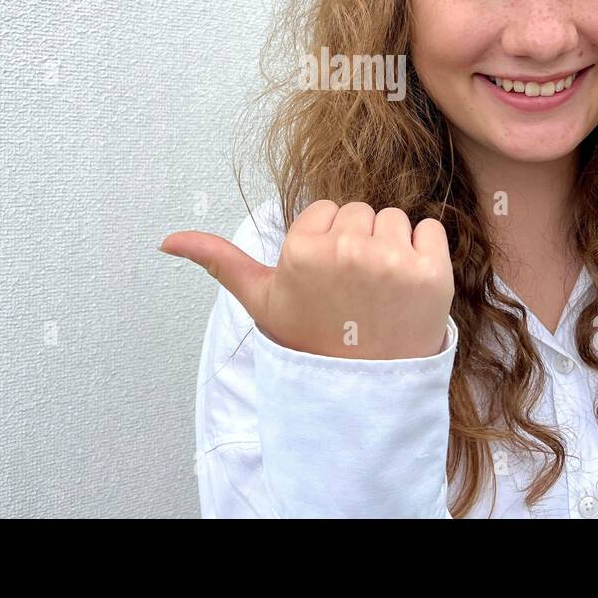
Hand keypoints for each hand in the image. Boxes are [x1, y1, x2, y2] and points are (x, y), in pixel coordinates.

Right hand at [160, 200, 453, 359]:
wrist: (362, 388)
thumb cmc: (310, 339)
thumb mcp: (261, 300)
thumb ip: (218, 261)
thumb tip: (165, 239)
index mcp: (303, 250)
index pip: (326, 209)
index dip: (326, 242)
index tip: (325, 280)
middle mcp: (347, 250)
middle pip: (360, 212)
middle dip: (358, 242)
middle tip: (353, 290)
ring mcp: (393, 261)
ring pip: (394, 220)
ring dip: (391, 247)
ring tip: (379, 292)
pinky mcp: (432, 272)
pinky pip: (430, 229)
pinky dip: (425, 251)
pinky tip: (408, 287)